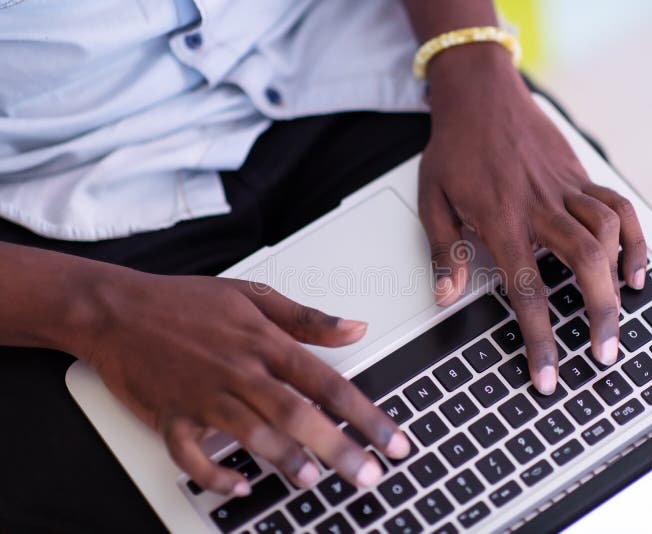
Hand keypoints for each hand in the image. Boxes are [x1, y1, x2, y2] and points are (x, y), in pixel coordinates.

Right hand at [72, 268, 409, 495]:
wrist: (118, 311)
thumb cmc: (186, 301)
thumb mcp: (252, 294)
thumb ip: (307, 318)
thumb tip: (355, 326)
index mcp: (264, 342)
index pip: (326, 381)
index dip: (364, 413)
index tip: (392, 439)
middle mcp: (239, 371)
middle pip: (297, 413)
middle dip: (337, 447)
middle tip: (368, 475)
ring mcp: (204, 396)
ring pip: (252, 433)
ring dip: (284, 459)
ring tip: (312, 479)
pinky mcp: (170, 416)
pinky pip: (192, 455)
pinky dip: (214, 473)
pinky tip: (240, 485)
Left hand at [418, 45, 646, 393]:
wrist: (480, 95)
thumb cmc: (453, 148)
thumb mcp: (432, 199)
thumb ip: (443, 250)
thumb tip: (446, 297)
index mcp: (500, 220)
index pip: (527, 291)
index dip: (540, 339)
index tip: (549, 376)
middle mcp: (540, 207)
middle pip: (584, 264)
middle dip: (599, 316)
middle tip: (604, 355)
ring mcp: (566, 189)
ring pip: (609, 234)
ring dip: (617, 281)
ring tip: (616, 319)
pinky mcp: (581, 177)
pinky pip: (619, 207)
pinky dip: (633, 240)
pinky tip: (634, 271)